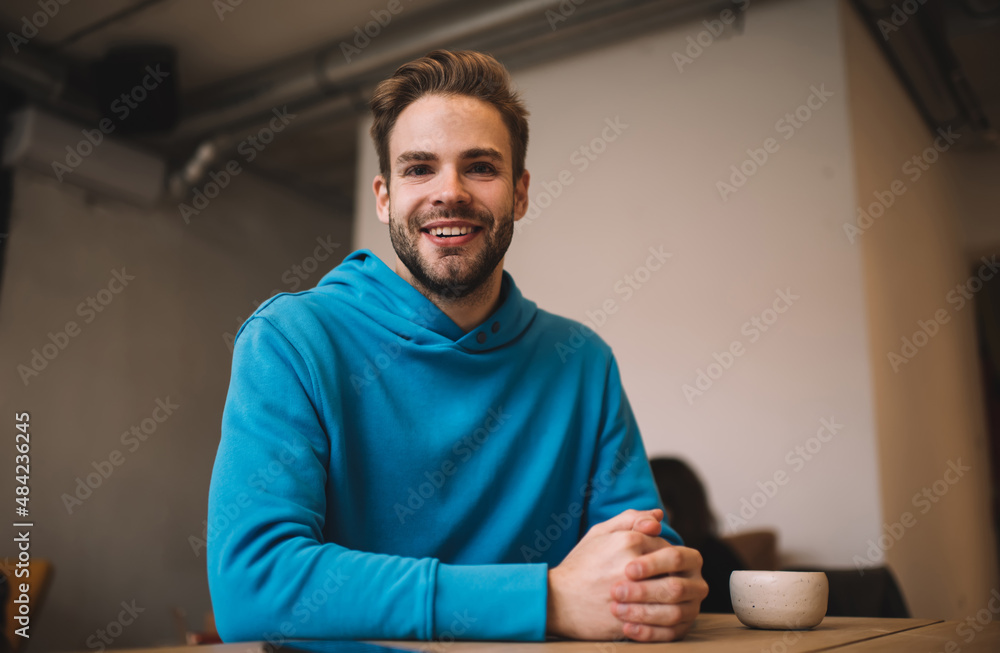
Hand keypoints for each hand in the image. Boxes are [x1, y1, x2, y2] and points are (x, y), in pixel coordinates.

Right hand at [546, 508, 672, 639]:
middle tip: (652, 580)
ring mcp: (633, 593)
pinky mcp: (632, 616)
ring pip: (668, 593)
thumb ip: (630, 519)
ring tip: (650, 595)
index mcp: (628, 540)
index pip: (665, 546)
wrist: (558, 600)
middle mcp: (633, 564)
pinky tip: (645, 611)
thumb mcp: (599, 533)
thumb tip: (658, 517)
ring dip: (665, 594)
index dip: (660, 557)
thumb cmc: (581, 564)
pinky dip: (657, 613)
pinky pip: (659, 615)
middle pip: (670, 569)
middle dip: (665, 575)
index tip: (649, 564)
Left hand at [608, 525, 707, 641]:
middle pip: (676, 588)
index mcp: (685, 558)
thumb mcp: (614, 535)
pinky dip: (647, 632)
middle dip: (645, 591)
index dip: (652, 564)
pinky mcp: (680, 629)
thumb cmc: (607, 559)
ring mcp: (690, 608)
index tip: (627, 570)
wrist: (598, 591)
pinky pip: (669, 634)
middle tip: (617, 591)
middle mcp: (694, 583)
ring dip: (643, 612)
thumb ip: (633, 520)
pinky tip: (625, 628)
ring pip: (673, 613)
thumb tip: (656, 517)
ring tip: (616, 609)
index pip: (675, 557)